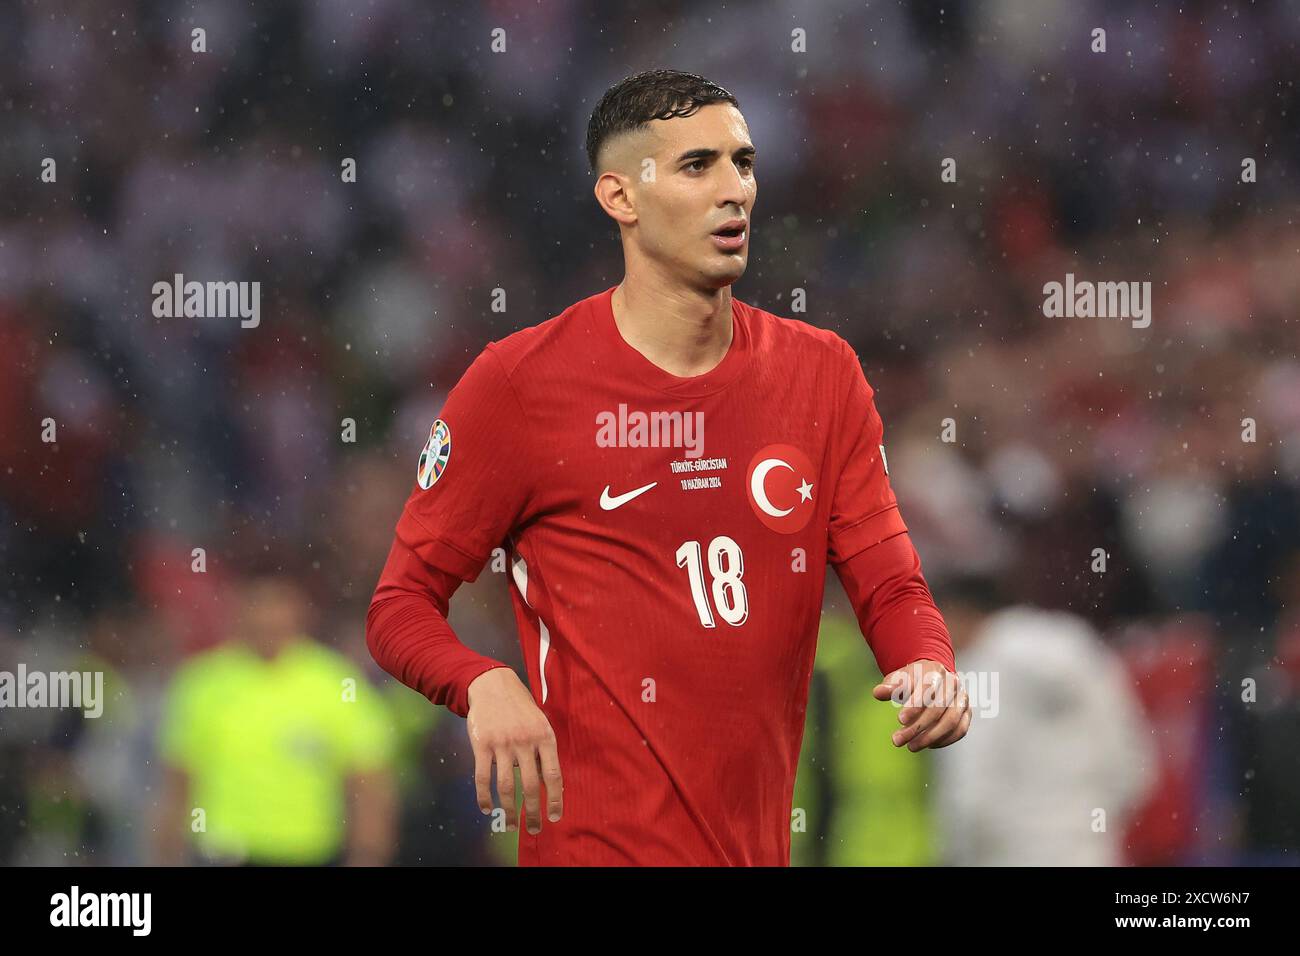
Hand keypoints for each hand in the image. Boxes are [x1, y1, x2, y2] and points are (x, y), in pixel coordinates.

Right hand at [466, 667, 562, 833]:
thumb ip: (542, 751)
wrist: (492, 685)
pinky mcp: (482, 745)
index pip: (553, 774)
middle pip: (529, 785)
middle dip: (533, 812)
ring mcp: (502, 743)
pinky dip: (484, 797)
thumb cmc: (520, 708)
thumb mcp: (539, 723)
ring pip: (506, 786)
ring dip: (509, 810)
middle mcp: (525, 741)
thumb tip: (545, 783)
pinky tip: (486, 809)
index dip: (555, 798)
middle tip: (535, 829)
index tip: (555, 816)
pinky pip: (483, 777)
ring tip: (511, 825)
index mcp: (544, 736)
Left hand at [872, 658, 970, 750]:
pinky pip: (960, 730)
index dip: (915, 706)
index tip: (899, 720)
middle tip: (897, 740)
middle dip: (917, 727)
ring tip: (911, 747)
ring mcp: (963, 698)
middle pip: (938, 708)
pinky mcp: (967, 712)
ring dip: (931, 737)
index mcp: (935, 671)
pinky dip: (945, 740)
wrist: (933, 676)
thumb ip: (890, 687)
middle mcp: (953, 684)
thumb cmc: (911, 680)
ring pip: (951, 721)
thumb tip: (877, 693)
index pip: (928, 689)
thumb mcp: (898, 679)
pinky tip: (928, 745)